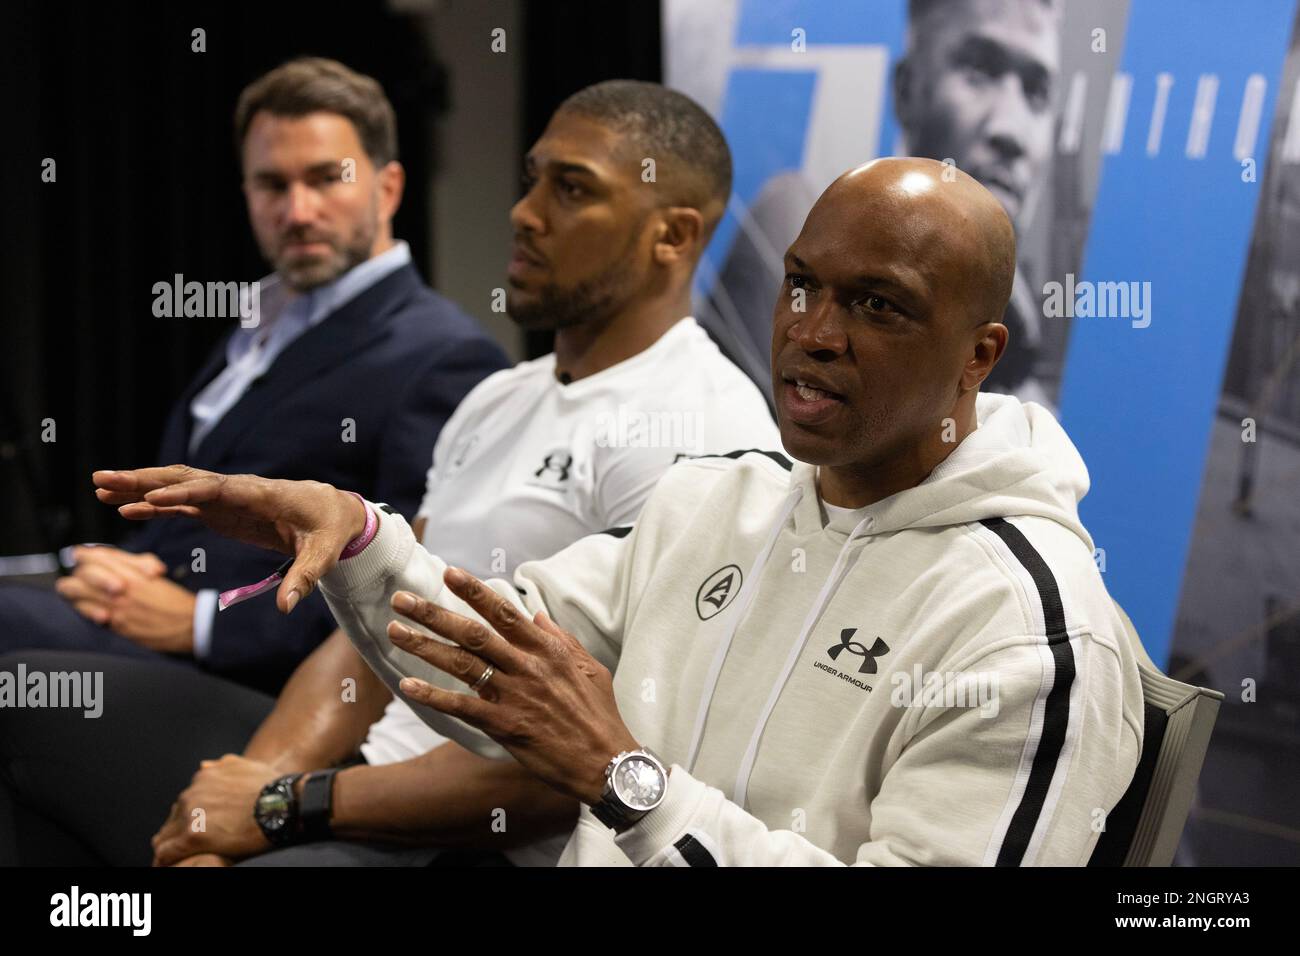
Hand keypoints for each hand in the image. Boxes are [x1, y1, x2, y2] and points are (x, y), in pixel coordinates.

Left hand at [57, 558, 195, 653]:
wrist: (191, 625)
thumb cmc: (175, 601)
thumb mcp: (154, 573)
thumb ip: (132, 563)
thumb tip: (108, 556)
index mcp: (133, 571)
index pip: (96, 556)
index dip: (84, 555)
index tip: (80, 556)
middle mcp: (122, 586)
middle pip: (82, 573)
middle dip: (77, 573)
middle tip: (78, 577)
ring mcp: (116, 606)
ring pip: (76, 592)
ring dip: (74, 592)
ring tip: (79, 593)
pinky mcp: (116, 624)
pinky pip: (87, 613)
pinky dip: (85, 610)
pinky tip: (92, 610)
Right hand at [93, 465, 367, 612]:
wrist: (334, 513)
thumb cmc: (330, 529)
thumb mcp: (323, 554)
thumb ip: (304, 578)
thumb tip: (286, 607)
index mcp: (264, 494)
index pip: (220, 489)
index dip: (188, 492)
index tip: (156, 497)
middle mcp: (239, 490)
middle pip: (187, 479)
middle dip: (147, 479)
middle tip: (105, 477)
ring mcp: (227, 499)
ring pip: (178, 487)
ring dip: (141, 486)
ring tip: (101, 486)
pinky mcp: (221, 511)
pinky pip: (182, 504)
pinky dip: (154, 504)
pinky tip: (126, 508)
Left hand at [151, 754, 282, 864]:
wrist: (284, 804)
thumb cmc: (274, 787)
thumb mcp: (248, 767)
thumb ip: (224, 766)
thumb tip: (204, 765)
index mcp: (203, 776)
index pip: (184, 803)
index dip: (188, 820)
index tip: (197, 832)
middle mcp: (192, 793)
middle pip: (172, 820)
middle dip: (179, 834)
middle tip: (191, 849)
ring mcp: (190, 814)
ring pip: (166, 837)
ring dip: (173, 848)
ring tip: (182, 860)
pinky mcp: (192, 836)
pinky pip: (166, 853)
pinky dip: (168, 861)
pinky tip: (176, 866)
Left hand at [387, 567, 638, 805]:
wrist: (605, 762)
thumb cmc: (599, 715)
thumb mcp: (589, 667)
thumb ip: (561, 638)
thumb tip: (538, 614)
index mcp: (547, 649)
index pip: (504, 612)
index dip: (475, 592)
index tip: (449, 573)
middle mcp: (527, 667)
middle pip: (472, 632)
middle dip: (434, 613)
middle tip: (402, 599)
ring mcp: (514, 695)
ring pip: (461, 664)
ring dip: (424, 646)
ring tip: (395, 631)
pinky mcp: (505, 725)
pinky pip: (462, 706)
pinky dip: (433, 696)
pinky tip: (407, 685)